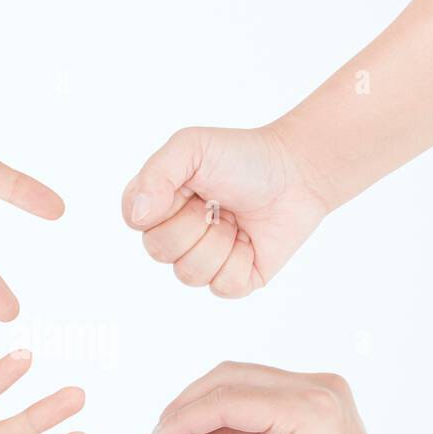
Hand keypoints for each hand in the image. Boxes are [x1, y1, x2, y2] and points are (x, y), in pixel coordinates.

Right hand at [120, 124, 331, 296]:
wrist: (296, 174)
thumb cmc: (243, 157)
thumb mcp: (192, 146)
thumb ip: (157, 172)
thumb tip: (138, 215)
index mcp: (158, 204)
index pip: (136, 222)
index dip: (165, 207)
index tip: (191, 188)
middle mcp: (174, 235)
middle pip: (160, 251)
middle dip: (196, 223)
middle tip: (219, 204)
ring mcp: (201, 260)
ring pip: (189, 274)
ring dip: (220, 243)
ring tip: (236, 221)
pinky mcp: (231, 280)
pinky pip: (222, 287)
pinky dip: (241, 261)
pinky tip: (249, 241)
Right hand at [143, 363, 409, 433]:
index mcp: (310, 406)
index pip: (226, 400)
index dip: (181, 421)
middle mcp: (319, 387)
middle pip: (232, 380)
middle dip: (189, 410)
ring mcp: (322, 393)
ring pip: (244, 386)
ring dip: (207, 415)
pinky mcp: (319, 406)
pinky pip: (263, 401)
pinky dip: (232, 421)